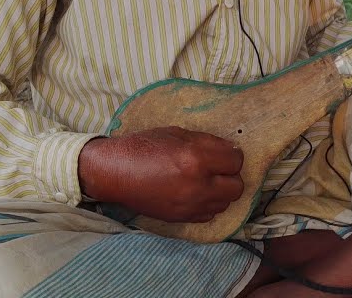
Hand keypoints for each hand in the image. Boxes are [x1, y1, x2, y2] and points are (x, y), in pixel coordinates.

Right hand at [77, 126, 243, 222]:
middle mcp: (198, 186)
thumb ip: (206, 142)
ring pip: (225, 203)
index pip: (236, 161)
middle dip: (231, 175)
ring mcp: (190, 206)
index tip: (224, 152)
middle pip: (237, 187)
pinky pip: (209, 214)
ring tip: (206, 180)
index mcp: (196, 159)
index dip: (232, 155)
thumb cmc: (143, 146)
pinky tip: (195, 193)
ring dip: (221, 191)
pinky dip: (208, 204)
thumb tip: (229, 150)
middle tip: (218, 167)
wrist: (114, 173)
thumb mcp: (177, 133)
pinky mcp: (181, 218)